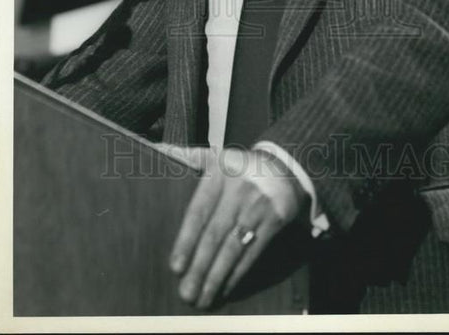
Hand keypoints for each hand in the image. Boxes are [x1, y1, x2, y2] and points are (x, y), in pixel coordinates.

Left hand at [157, 145, 306, 308]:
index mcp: (221, 173)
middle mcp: (240, 189)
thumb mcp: (218, 156)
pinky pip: (254, 251)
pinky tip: (225, 287)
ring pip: (234, 247)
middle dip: (200, 266)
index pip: (199, 211)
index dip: (186, 240)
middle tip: (186, 293)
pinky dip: (238, 273)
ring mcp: (259, 205)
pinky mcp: (276, 220)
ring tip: (203, 298)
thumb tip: (163, 150)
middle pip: (215, 234)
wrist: (285, 166)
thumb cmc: (241, 167)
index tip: (176, 266)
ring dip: (217, 276)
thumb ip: (190, 156)